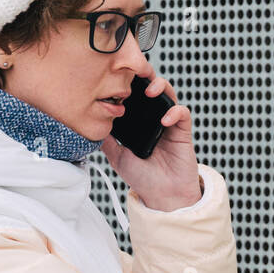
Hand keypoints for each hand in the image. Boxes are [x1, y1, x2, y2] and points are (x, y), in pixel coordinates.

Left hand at [99, 69, 200, 210]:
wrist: (163, 197)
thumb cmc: (143, 179)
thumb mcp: (117, 157)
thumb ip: (107, 140)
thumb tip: (91, 124)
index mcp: (139, 124)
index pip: (134, 97)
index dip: (128, 85)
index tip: (117, 80)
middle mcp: (154, 120)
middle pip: (152, 89)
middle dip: (145, 77)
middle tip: (136, 75)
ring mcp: (169, 124)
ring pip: (168, 94)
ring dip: (161, 87)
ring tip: (150, 91)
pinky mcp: (182, 132)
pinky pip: (182, 113)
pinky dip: (174, 111)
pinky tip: (164, 120)